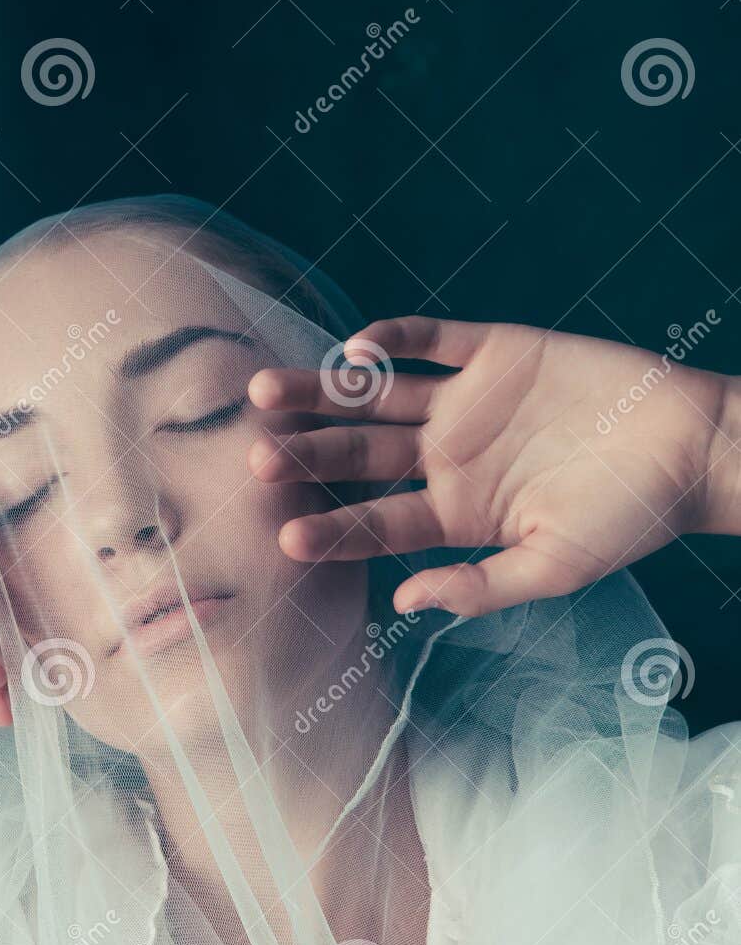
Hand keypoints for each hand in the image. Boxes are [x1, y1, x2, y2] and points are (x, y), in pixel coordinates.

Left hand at [247, 316, 735, 617]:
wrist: (690, 449)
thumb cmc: (630, 519)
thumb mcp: (554, 568)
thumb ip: (479, 587)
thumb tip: (403, 605)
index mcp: (454, 513)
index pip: (376, 523)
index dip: (331, 529)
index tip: (283, 536)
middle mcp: (446, 457)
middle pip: (358, 456)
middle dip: (307, 456)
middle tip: (254, 458)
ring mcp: (465, 402)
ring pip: (375, 395)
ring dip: (322, 392)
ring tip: (265, 392)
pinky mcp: (495, 351)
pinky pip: (433, 340)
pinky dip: (395, 340)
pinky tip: (355, 348)